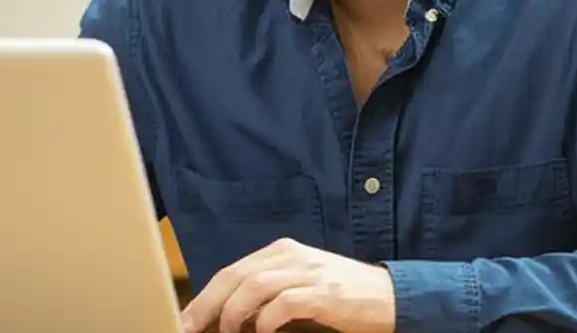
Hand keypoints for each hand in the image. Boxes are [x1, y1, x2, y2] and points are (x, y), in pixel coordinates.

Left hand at [179, 237, 395, 332]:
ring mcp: (308, 272)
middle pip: (235, 276)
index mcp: (281, 251)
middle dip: (207, 305)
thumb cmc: (340, 295)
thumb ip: (267, 289)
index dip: (205, 296)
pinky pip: (283, 304)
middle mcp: (291, 256)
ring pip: (253, 287)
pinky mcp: (323, 292)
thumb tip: (226, 313)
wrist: (389, 297)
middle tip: (191, 328)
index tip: (188, 319)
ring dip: (232, 314)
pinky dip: (265, 321)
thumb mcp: (300, 282)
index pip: (232, 270)